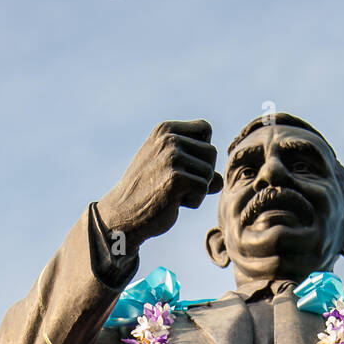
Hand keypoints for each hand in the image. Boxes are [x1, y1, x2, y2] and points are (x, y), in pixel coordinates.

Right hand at [96, 120, 222, 249]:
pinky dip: (194, 201)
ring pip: (210, 173)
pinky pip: (204, 189)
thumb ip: (198, 168)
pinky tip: (174, 203)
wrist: (124, 214)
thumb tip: (219, 180)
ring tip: (175, 193)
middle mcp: (168, 139)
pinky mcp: (176, 179)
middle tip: (177, 185)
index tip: (184, 165)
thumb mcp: (172, 171)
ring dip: (197, 190)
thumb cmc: (149, 192)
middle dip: (201, 174)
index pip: (205, 129)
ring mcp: (171, 158)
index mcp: (166, 129)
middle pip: (211, 153)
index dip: (202, 151)